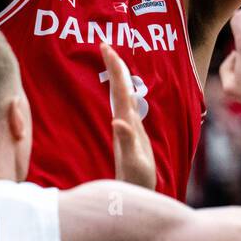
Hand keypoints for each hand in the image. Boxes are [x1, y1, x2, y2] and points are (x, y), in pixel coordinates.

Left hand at [101, 43, 156, 189]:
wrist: (135, 197)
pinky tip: (126, 90)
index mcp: (126, 123)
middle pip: (119, 89)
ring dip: (118, 77)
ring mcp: (128, 128)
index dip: (114, 68)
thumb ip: (125, 141)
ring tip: (113, 59)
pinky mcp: (133, 135)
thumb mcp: (133, 162)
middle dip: (114, 66)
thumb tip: (116, 120)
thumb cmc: (135, 182)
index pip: (119, 89)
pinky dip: (127, 94)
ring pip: (122, 96)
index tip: (106, 47)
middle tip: (105, 44)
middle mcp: (125, 122)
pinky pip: (128, 107)